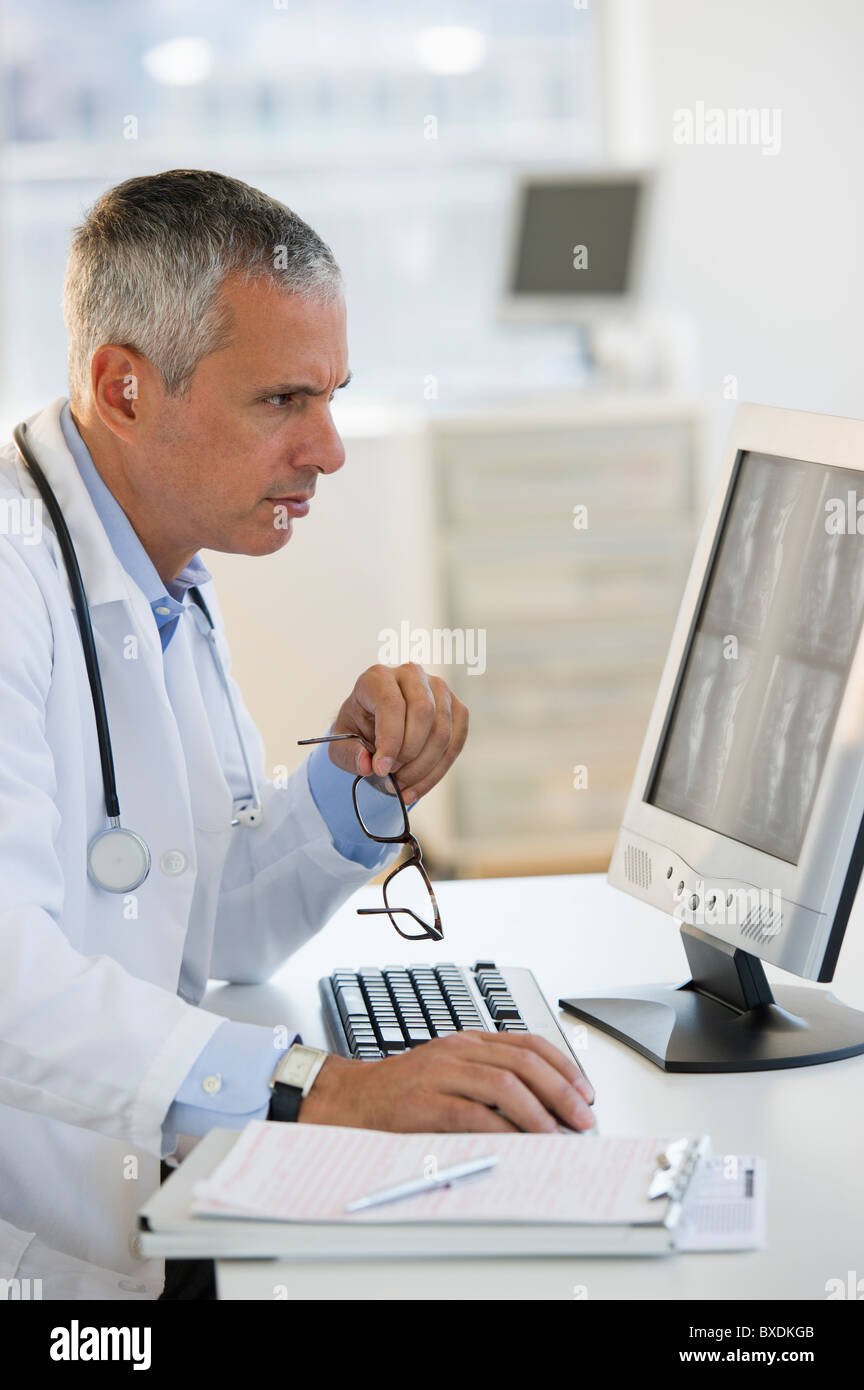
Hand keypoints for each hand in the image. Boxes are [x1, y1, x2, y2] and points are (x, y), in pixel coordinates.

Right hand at [297, 1032, 595, 1132]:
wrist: (351, 1098)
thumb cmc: (403, 1091)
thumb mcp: (450, 1072)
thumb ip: (488, 1081)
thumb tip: (542, 1108)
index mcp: (468, 1041)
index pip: (528, 1043)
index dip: (563, 1067)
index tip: (585, 1092)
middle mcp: (458, 1051)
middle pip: (523, 1062)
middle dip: (561, 1091)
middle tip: (581, 1117)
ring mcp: (440, 1074)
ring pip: (503, 1084)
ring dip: (538, 1111)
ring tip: (556, 1134)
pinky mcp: (424, 1103)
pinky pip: (473, 1113)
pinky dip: (502, 1129)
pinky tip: (518, 1142)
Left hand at [326, 662, 467, 802]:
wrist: (375, 724)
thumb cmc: (358, 730)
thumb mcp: (339, 743)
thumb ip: (347, 754)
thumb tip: (367, 765)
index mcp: (377, 677)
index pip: (392, 704)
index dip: (390, 740)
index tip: (381, 770)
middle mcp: (412, 674)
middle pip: (423, 712)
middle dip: (408, 753)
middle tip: (391, 775)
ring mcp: (439, 689)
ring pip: (442, 731)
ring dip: (423, 767)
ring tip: (401, 784)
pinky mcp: (456, 707)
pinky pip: (456, 742)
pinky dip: (438, 771)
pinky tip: (417, 787)